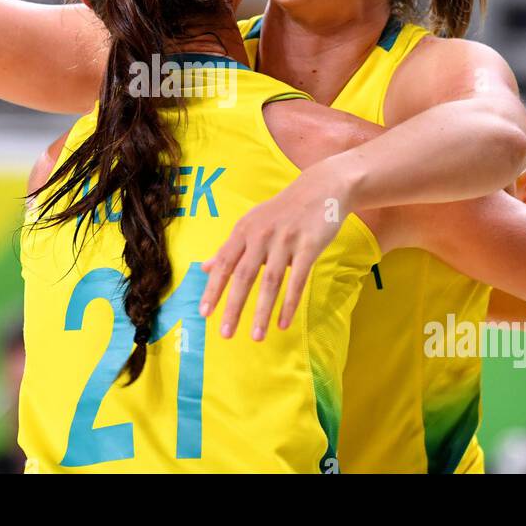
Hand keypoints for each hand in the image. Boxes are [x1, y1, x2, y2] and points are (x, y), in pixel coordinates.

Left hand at [199, 161, 350, 339]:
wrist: (322, 188)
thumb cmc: (282, 211)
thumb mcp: (252, 224)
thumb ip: (229, 247)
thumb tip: (204, 268)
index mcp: (244, 230)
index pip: (224, 263)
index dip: (213, 289)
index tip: (204, 313)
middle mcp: (262, 235)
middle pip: (244, 276)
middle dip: (233, 307)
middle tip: (225, 334)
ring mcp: (286, 241)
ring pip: (271, 282)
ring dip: (262, 312)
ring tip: (256, 336)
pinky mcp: (309, 246)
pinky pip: (298, 280)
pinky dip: (289, 304)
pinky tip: (283, 324)